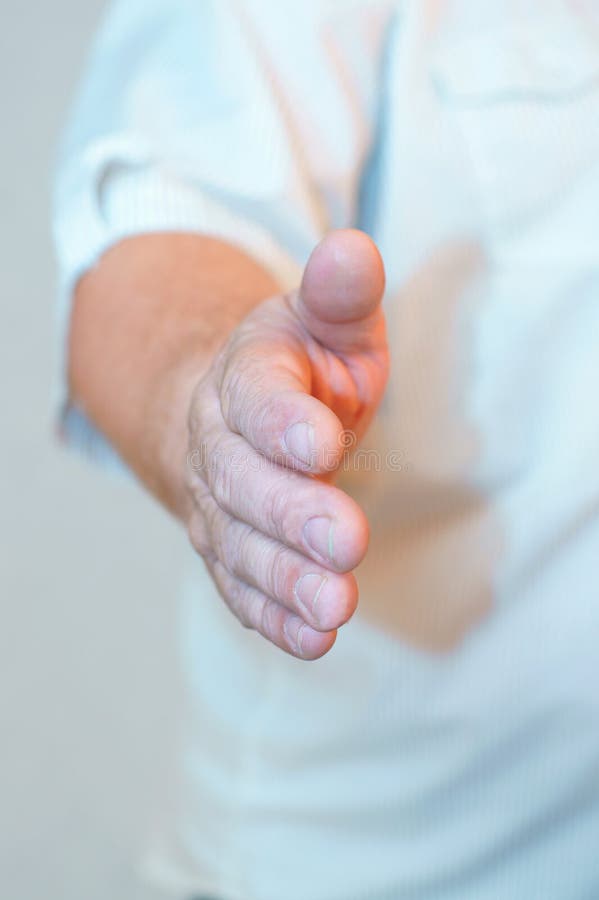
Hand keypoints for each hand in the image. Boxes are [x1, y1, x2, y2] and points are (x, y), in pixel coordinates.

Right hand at [185, 230, 388, 658]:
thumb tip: (355, 248)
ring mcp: (218, 505)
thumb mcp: (325, 321)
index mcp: (243, 377)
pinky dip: (274, 616)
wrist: (236, 415)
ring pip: (241, 546)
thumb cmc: (298, 368)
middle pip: (243, 483)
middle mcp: (219, 445)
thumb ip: (340, 294)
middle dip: (292, 513)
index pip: (255, 399)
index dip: (283, 422)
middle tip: (345, 540)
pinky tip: (314, 639)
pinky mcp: (231, 552)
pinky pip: (243, 588)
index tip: (320, 443)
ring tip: (335, 607)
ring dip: (286, 579)